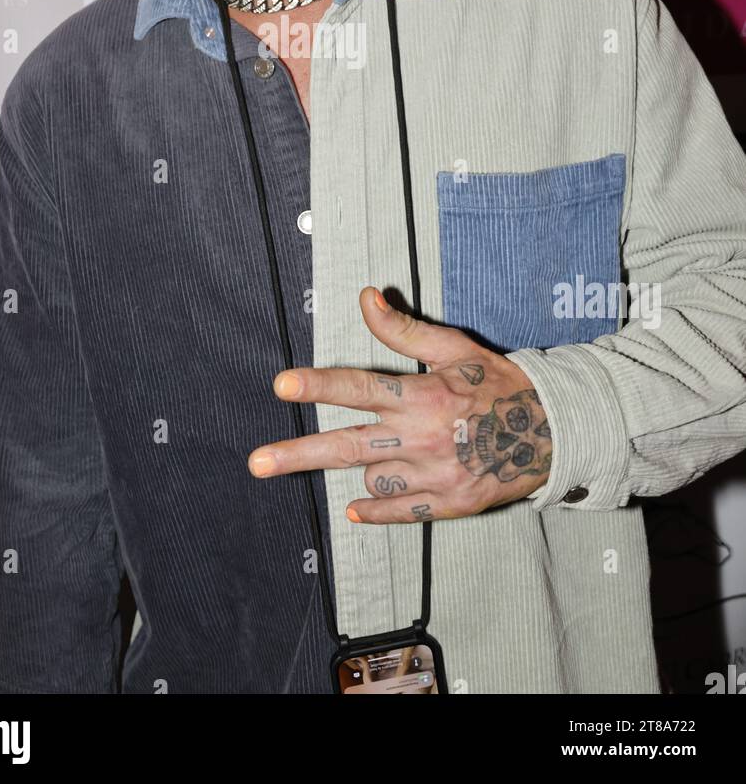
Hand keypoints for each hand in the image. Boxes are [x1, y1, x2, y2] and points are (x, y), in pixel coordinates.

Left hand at [247, 286, 551, 522]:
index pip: (358, 387)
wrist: (552, 430)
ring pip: (370, 476)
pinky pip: (398, 511)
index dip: (318, 386)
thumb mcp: (454, 348)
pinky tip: (356, 509)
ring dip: (361, 467)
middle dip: (297, 454)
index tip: (281, 386)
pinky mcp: (449, 503)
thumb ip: (404, 330)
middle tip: (256, 462)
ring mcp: (434, 474)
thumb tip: (367, 298)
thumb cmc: (498, 382)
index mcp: (421, 394)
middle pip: (346, 445)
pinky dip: (375, 510)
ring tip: (371, 454)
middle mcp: (422, 436)